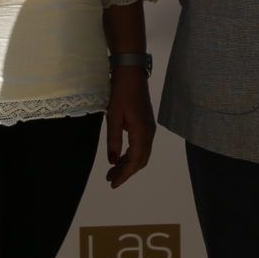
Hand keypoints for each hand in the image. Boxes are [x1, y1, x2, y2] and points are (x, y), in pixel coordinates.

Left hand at [105, 67, 155, 188]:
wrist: (131, 73)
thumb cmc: (121, 92)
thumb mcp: (113, 116)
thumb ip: (113, 139)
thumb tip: (113, 160)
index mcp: (142, 133)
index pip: (135, 161)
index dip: (124, 175)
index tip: (112, 184)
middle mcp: (149, 133)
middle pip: (141, 160)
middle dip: (126, 172)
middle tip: (110, 179)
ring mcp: (149, 129)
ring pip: (141, 154)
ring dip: (128, 164)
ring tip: (112, 171)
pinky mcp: (145, 125)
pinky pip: (140, 146)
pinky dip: (131, 155)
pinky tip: (119, 157)